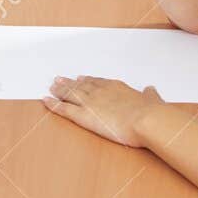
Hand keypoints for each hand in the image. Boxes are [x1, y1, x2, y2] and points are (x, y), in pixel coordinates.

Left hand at [43, 75, 161, 146]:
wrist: (146, 120)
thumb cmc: (151, 113)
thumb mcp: (153, 100)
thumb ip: (150, 95)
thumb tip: (151, 89)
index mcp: (117, 87)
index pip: (98, 82)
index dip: (88, 80)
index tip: (82, 78)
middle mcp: (101, 92)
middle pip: (81, 86)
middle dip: (70, 83)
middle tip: (60, 79)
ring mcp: (91, 102)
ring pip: (70, 94)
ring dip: (60, 90)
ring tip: (52, 87)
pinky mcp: (84, 115)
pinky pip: (64, 109)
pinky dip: (53, 104)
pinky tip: (45, 100)